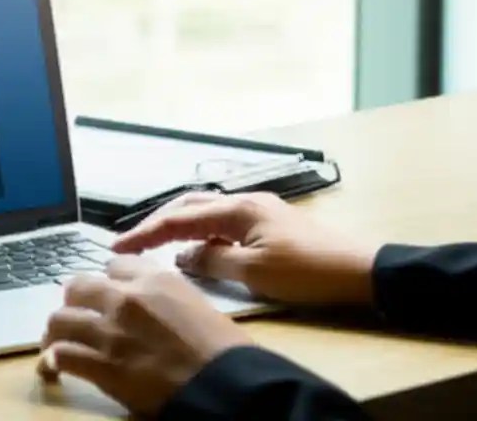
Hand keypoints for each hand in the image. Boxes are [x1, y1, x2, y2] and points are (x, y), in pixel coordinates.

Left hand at [38, 255, 249, 416]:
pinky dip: (54, 361)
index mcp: (155, 278)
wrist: (226, 385)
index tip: (108, 292)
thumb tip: (147, 304)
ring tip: (58, 342)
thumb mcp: (196, 304)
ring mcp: (110, 331)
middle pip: (77, 285)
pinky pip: (60, 355)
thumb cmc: (222, 348)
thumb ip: (164, 296)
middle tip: (77, 316)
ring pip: (60, 319)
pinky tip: (56, 367)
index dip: (109, 279)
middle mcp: (126, 298)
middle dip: (74, 301)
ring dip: (58, 331)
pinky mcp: (102, 366)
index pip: (114, 263)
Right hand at [112, 191, 380, 306]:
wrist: (359, 271)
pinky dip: (202, 233)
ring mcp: (260, 211)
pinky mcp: (270, 225)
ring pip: (207, 212)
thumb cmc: (308, 271)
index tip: (117, 246)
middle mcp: (246, 202)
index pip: (179, 217)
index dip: (145, 232)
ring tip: (155, 246)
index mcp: (238, 208)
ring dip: (179, 226)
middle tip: (130, 243)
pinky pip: (224, 223)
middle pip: (190, 205)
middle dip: (157, 222)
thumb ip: (212, 262)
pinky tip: (198, 251)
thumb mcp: (253, 273)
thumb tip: (185, 256)